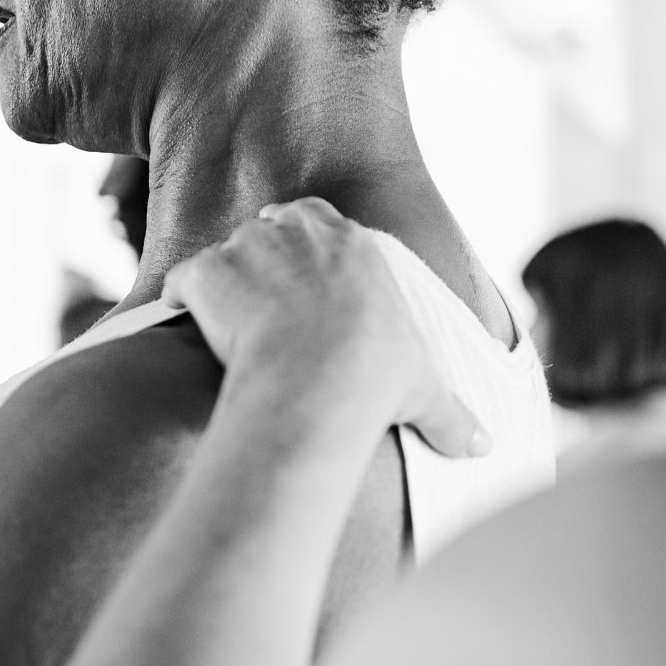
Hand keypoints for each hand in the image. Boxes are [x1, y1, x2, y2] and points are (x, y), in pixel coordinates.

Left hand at [165, 199, 489, 458]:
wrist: (317, 380)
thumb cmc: (376, 377)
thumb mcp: (424, 392)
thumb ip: (452, 414)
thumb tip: (483, 447)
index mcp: (350, 243)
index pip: (319, 219)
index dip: (303, 241)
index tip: (298, 268)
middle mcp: (296, 231)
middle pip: (266, 227)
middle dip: (258, 254)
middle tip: (255, 295)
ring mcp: (246, 247)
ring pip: (224, 253)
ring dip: (222, 283)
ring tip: (223, 327)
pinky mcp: (205, 271)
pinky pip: (182, 280)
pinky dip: (181, 301)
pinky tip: (186, 331)